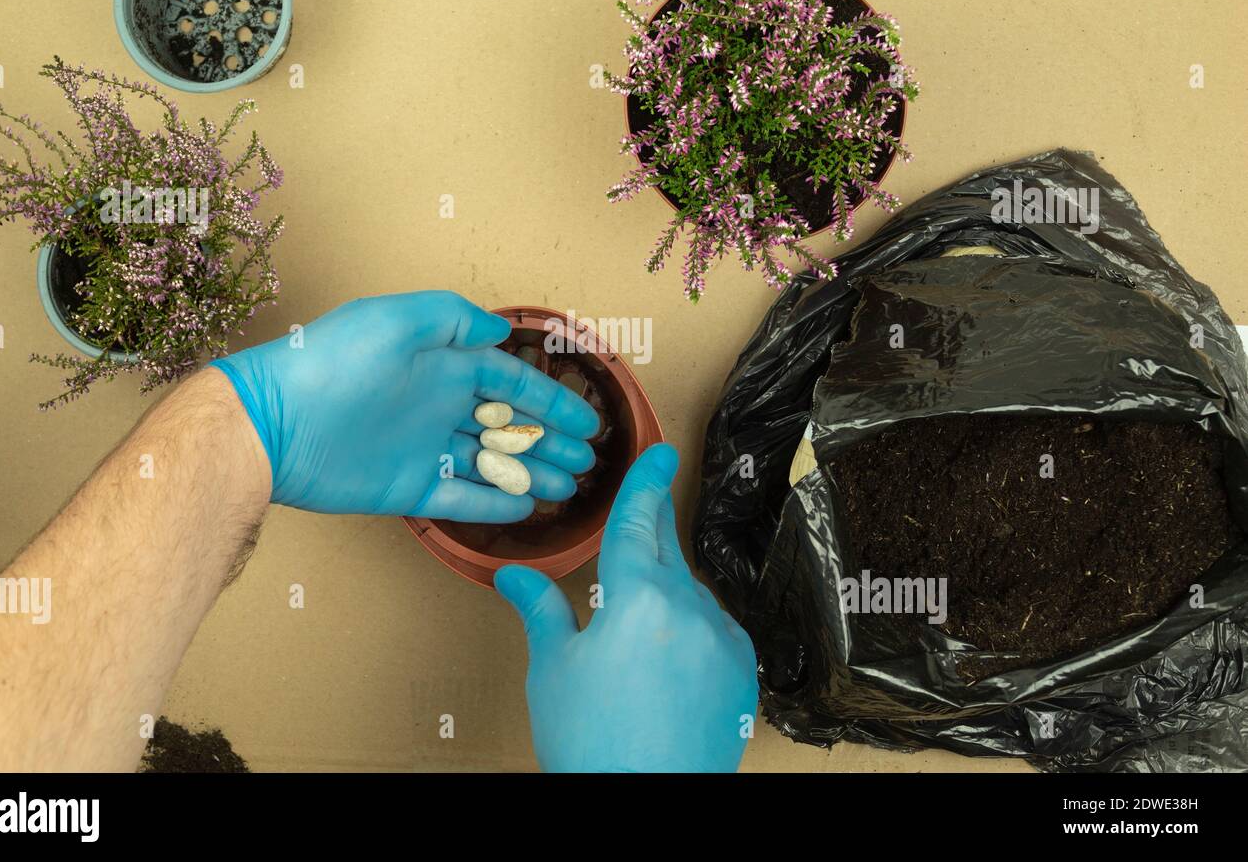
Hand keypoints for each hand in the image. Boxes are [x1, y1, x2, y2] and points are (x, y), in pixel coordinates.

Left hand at [212, 291, 598, 518]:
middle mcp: (437, 405)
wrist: (271, 422)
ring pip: (491, 462)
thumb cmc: (331, 361)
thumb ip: (452, 318)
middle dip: (550, 441)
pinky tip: (525, 506)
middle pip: (508, 425)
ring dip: (531, 473)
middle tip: (586, 461)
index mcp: (441, 365)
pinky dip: (492, 502)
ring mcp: (423, 448)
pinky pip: (459, 496)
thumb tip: (500, 329)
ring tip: (568, 487)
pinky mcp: (405, 487)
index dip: (551, 400)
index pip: (511, 381)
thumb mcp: (394, 319)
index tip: (587, 420)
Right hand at [495, 443, 758, 771]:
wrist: (647, 807)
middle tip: (646, 508)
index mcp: (638, 597)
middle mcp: (689, 608)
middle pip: (667, 551)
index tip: (660, 450)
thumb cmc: (591, 742)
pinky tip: (664, 662)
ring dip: (665, 593)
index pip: (639, 522)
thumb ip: (542, 611)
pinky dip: (689, 630)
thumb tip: (514, 573)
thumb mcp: (554, 672)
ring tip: (633, 631)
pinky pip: (712, 631)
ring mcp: (723, 640)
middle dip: (653, 529)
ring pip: (690, 595)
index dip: (645, 482)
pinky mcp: (742, 671)